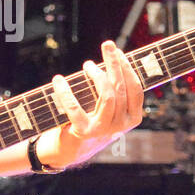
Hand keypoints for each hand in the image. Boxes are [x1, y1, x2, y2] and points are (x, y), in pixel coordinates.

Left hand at [48, 41, 144, 167]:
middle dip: (114, 64)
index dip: (128, 68)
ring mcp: (104, 130)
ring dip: (96, 76)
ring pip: (107, 97)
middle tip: (107, 45)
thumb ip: (115, 87)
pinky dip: (65, 92)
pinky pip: (75, 108)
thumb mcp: (109, 106)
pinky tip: (58, 80)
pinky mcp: (84, 133)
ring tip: (88, 65)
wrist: (72, 148)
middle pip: (120, 89)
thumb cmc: (92, 118)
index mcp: (133, 117)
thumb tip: (114, 56)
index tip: (118, 51)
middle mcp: (122, 125)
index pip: (136, 89)